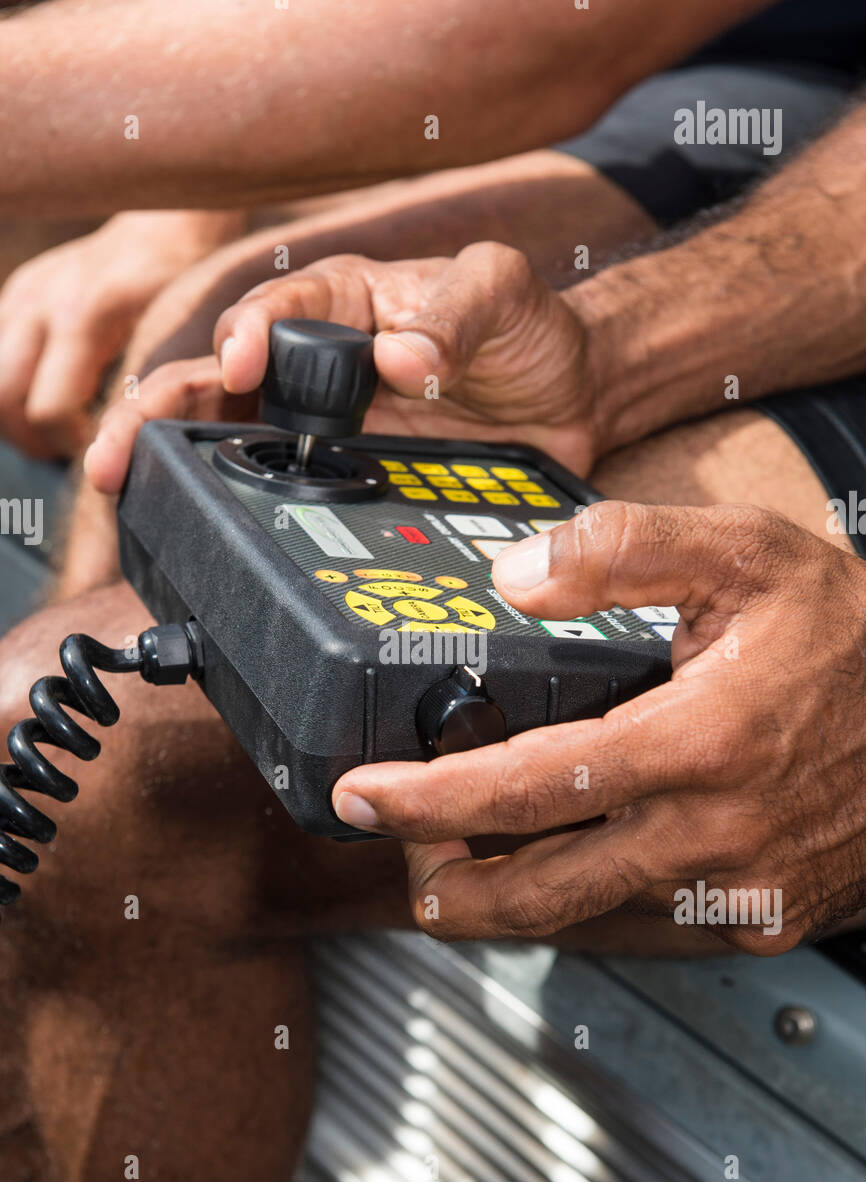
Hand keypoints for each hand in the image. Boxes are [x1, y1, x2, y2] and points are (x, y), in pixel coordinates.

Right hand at [0, 210, 242, 456]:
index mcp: (84, 317)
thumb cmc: (182, 287)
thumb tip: (131, 444)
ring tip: (57, 432)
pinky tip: (50, 397)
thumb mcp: (174, 339)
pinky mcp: (17, 291)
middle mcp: (42, 302)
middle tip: (72, 452)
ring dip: (17, 417)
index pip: (50, 409)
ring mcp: (23, 294)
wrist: (169, 224)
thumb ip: (146, 388)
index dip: (72, 444)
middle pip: (6, 400)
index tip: (101, 450)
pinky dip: (14, 386)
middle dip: (36, 439)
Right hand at [84, 243, 596, 493]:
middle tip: (116, 449)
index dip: (247, 334)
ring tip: (121, 487)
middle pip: (218, 380)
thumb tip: (399, 355)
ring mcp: (324, 431)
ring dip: (170, 460)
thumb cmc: (530, 331)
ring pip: (229, 441)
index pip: (276, 311)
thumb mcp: (505, 295)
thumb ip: (458, 314)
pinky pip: (279, 499)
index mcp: (346, 303)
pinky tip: (200, 533)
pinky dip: (234, 511)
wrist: (570, 402)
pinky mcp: (343, 485)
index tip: (239, 361)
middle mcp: (319, 366)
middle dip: (157, 407)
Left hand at [331, 501, 865, 954]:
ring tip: (470, 853)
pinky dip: (592, 899)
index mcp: (699, 742)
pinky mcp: (761, 921)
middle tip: (401, 851)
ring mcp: (740, 891)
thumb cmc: (853, 637)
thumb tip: (514, 578)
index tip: (362, 798)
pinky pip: (646, 924)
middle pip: (539, 893)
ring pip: (588, 917)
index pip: (525, 787)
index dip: (428, 799)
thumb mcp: (745, 551)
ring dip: (514, 895)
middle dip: (448, 885)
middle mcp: (715, 835)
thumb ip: (622, 548)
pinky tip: (571, 858)